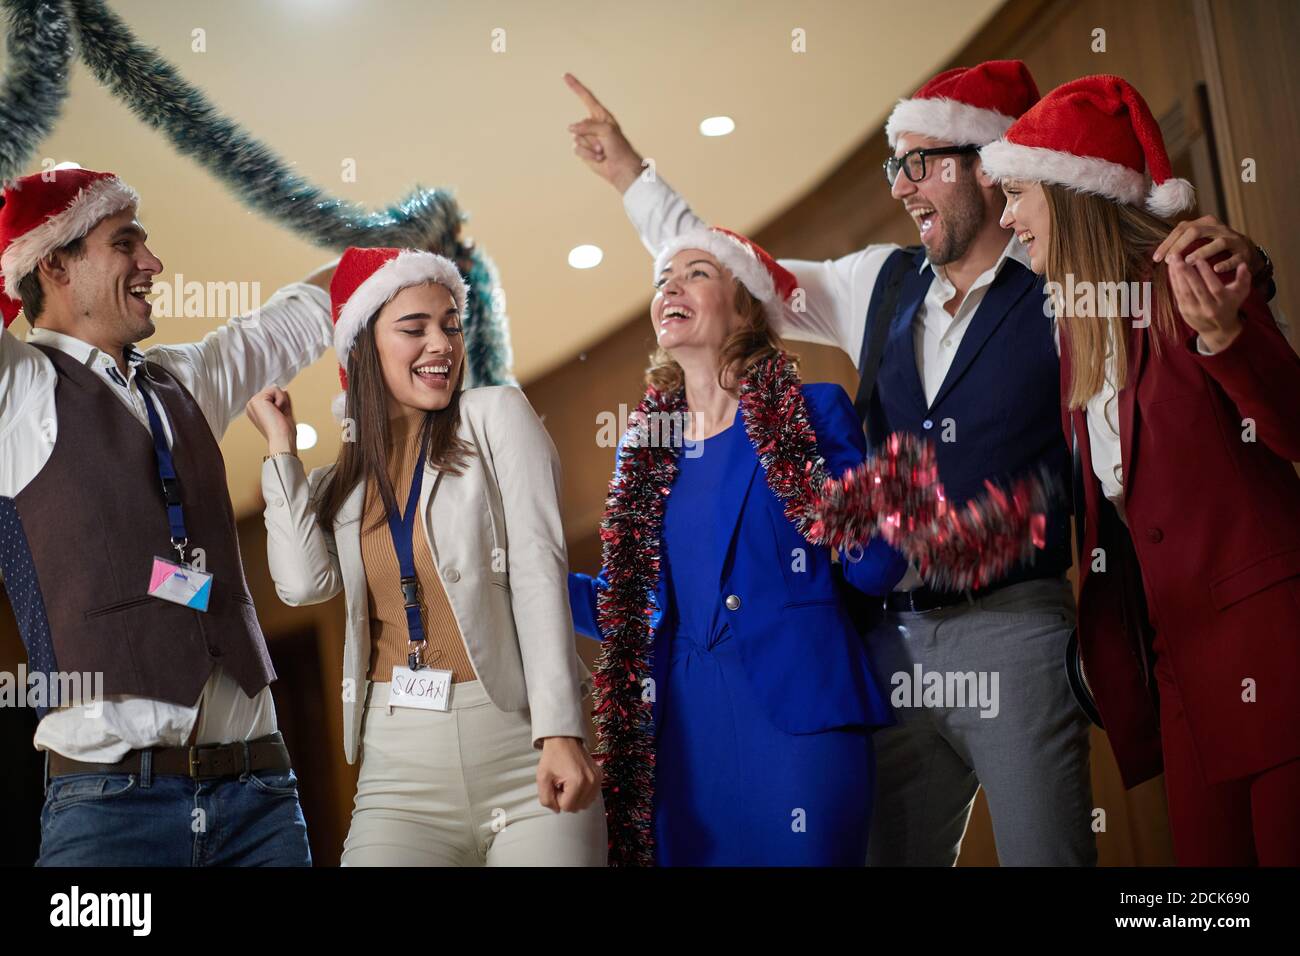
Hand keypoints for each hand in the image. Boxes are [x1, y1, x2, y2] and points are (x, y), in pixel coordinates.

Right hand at [246, 385, 297, 454]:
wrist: (282, 439)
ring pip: (274, 389)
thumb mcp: (284, 412)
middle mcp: (251, 405)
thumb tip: (283, 389)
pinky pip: (276, 389)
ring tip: (278, 414)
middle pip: (273, 390)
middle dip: (282, 401)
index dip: (281, 403)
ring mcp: (252, 402)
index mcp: (256, 409)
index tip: (279, 417)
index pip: (272, 395)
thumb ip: (282, 400)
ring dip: (282, 402)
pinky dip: (282, 400)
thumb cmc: (284, 432)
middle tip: (279, 416)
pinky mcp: (257, 400)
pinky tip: (277, 412)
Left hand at [536, 736, 602, 812]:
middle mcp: (591, 782)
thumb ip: (546, 799)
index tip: (556, 785)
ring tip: (568, 783)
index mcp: (577, 782)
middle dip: (567, 799)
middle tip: (561, 784)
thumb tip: (556, 809)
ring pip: (585, 804)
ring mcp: (597, 779)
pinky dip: (583, 793)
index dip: (557, 799)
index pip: (567, 807)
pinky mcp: (600, 777)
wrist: (564, 740)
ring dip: (575, 797)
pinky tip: (576, 783)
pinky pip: (591, 796)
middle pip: (577, 807)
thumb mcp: (542, 778)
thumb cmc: (553, 756)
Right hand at [564, 73, 645, 193]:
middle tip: (605, 144)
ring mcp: (587, 137)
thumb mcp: (606, 130)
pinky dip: (587, 154)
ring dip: (590, 147)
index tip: (565, 75)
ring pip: (577, 138)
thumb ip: (587, 126)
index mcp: (600, 115)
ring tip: (602, 151)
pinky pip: (576, 148)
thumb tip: (570, 128)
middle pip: (580, 125)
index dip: (575, 86)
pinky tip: (598, 158)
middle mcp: (592, 124)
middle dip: (591, 137)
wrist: (620, 168)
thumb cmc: (619, 147)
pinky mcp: (583, 150)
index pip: (586, 97)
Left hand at [1153, 214, 1263, 277]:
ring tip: (1189, 262)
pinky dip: (1226, 263)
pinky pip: (1235, 257)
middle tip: (1170, 260)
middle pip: (1196, 231)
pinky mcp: (1243, 252)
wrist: (1246, 252)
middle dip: (1180, 245)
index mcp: (1205, 224)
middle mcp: (1219, 228)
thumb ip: (1182, 244)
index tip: (1156, 258)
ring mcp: (1233, 239)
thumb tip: (1158, 254)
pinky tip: (1215, 269)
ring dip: (1202, 252)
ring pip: (1218, 243)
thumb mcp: (1200, 241)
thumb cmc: (1216, 249)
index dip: (1168, 243)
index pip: (1182, 229)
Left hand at [1168, 254, 1249, 352]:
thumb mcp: (1240, 293)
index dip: (1206, 274)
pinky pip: (1177, 294)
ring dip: (1177, 276)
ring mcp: (1195, 311)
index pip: (1215, 287)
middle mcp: (1209, 308)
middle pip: (1197, 290)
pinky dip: (1174, 281)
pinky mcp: (1184, 311)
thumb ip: (1244, 278)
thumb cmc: (1230, 305)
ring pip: (1184, 292)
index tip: (1199, 260)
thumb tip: (1243, 264)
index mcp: (1224, 302)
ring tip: (1173, 260)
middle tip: (1179, 258)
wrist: (1217, 329)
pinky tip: (1171, 269)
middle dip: (1187, 273)